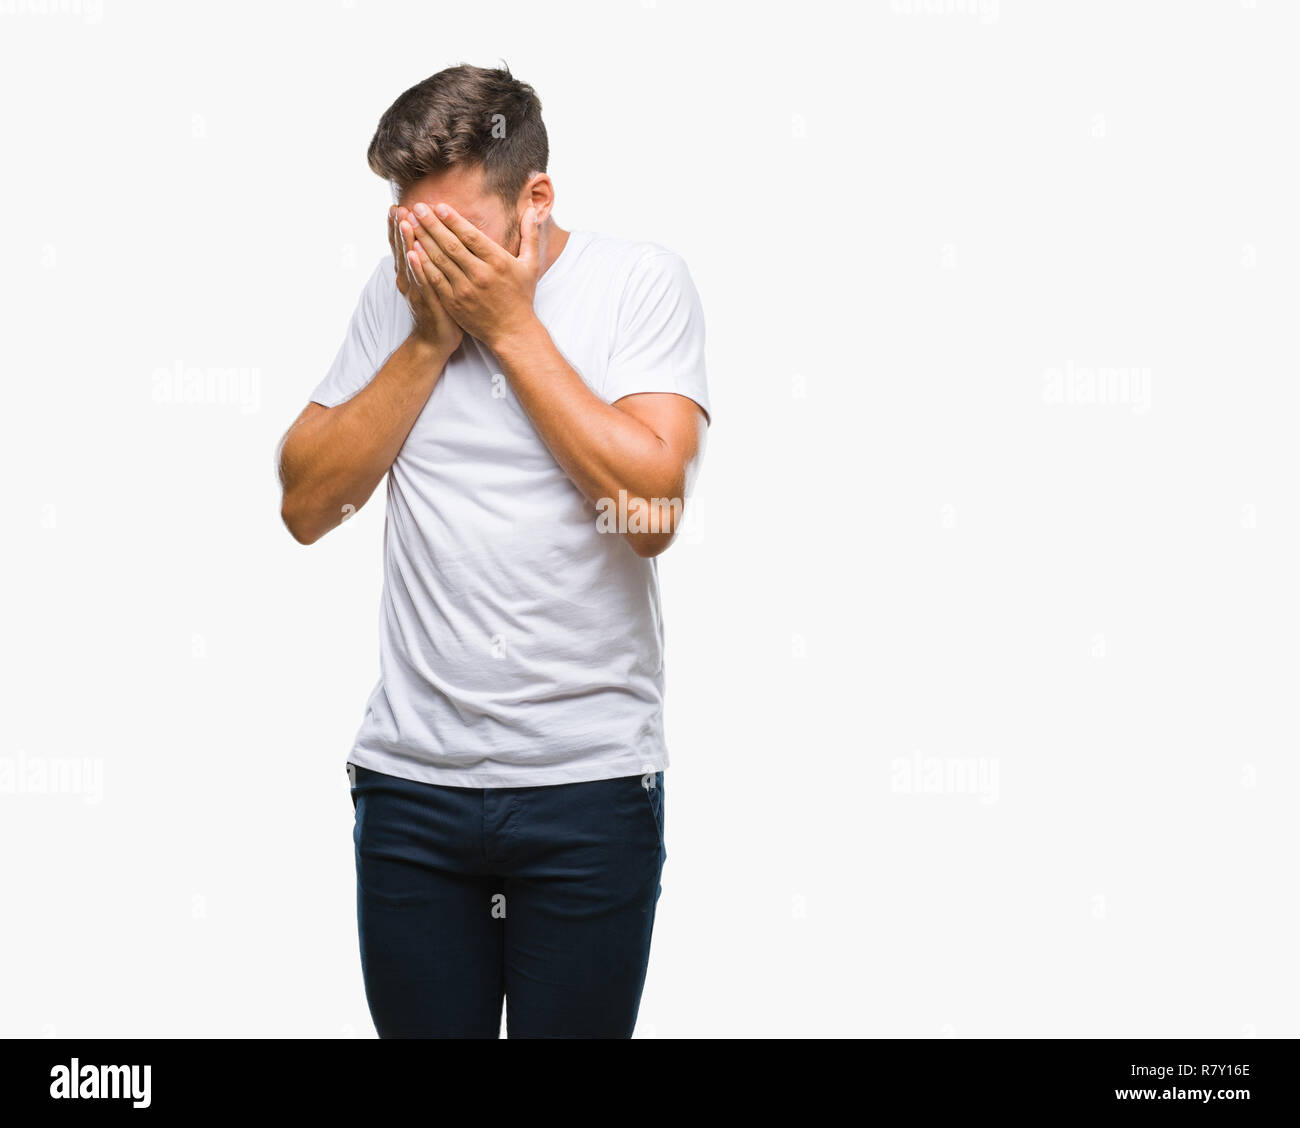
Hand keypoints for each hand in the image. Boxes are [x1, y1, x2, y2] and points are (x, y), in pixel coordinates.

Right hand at [388, 205, 462, 354]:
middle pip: (402, 249)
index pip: (403, 245)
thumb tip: (434, 239)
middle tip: (397, 207)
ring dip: (405, 242)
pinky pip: (421, 282)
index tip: (397, 206)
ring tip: (402, 222)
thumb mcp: (434, 281)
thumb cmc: (439, 309)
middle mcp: (409, 280)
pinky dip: (416, 268)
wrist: (434, 342)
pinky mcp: (426, 302)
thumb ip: (432, 261)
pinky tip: (412, 255)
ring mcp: (416, 291)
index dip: (398, 227)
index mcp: (411, 273)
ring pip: (409, 262)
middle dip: (399, 228)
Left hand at [405, 202, 540, 349]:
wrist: (513, 332)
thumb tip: (531, 210)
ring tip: (410, 223)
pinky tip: (412, 250)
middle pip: (451, 245)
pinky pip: (435, 280)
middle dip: (432, 224)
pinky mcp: (455, 303)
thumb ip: (530, 236)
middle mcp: (481, 274)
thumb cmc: (522, 297)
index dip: (453, 220)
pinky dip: (423, 264)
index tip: (439, 206)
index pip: (471, 236)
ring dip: (423, 240)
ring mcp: (466, 290)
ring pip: (440, 260)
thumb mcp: (531, 265)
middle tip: (417, 207)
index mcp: (499, 262)